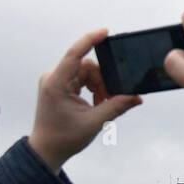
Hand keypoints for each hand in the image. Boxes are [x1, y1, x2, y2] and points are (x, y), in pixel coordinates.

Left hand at [29, 28, 141, 173]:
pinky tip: (97, 102)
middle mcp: (53, 78)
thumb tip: (137, 97)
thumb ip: (116, 106)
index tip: (105, 32)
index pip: (75, 54)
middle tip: (110, 98)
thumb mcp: (94, 122)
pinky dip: (92, 88)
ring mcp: (55, 82)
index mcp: (56, 83)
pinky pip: (81, 79)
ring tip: (103, 104)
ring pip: (85, 73)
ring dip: (98, 85)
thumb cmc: (63, 138)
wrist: (46, 151)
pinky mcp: (59, 87)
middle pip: (86, 66)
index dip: (90, 40)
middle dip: (102, 80)